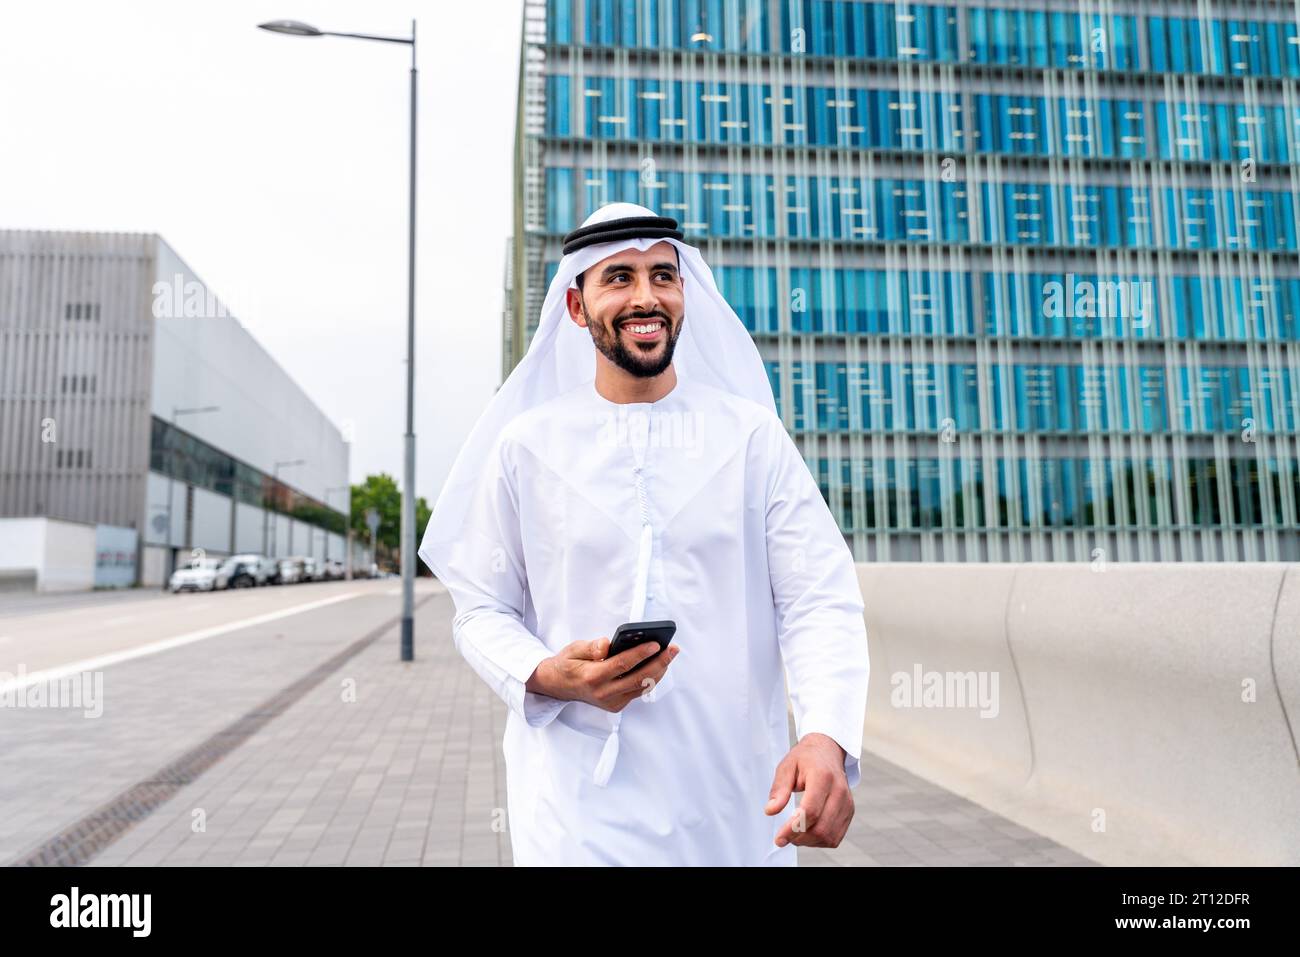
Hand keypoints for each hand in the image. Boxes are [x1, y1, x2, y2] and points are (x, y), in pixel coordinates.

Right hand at [527, 638, 679, 712]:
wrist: (557, 686)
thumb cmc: (568, 664)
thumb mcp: (573, 649)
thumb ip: (591, 647)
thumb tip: (607, 644)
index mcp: (592, 677)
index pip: (622, 665)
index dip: (641, 654)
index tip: (656, 643)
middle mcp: (604, 693)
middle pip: (639, 678)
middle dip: (659, 663)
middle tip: (673, 649)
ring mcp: (611, 702)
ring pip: (642, 687)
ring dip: (659, 671)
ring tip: (670, 654)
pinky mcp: (616, 706)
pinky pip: (638, 691)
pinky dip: (650, 678)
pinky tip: (659, 664)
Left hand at [764, 733, 853, 848]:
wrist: (827, 751)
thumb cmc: (806, 759)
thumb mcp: (787, 767)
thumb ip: (779, 789)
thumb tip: (771, 811)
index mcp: (823, 777)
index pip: (811, 811)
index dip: (793, 828)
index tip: (778, 838)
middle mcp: (839, 791)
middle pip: (821, 828)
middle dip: (799, 838)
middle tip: (783, 836)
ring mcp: (847, 803)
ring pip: (829, 836)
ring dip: (808, 841)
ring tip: (794, 833)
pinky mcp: (849, 812)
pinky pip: (835, 837)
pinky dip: (819, 841)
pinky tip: (807, 832)